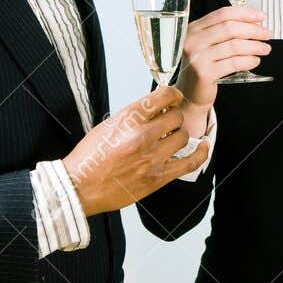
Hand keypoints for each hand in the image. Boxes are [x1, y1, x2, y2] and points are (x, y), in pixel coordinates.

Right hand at [62, 86, 210, 215]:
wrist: (79, 187)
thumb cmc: (89, 158)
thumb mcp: (108, 126)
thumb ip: (134, 116)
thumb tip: (158, 108)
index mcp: (128, 119)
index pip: (164, 96)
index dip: (173, 95)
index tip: (174, 98)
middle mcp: (142, 136)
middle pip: (176, 116)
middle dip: (173, 117)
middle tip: (168, 123)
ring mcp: (152, 157)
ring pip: (184, 136)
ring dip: (179, 135)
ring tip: (171, 138)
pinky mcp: (159, 177)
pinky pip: (191, 162)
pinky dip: (201, 153)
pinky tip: (203, 147)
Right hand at [175, 6, 271, 133]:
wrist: (189, 93)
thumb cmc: (202, 67)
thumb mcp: (206, 44)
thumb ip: (223, 32)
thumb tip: (253, 22)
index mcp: (194, 29)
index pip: (222, 14)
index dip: (245, 14)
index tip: (260, 17)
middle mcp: (193, 41)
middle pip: (230, 28)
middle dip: (253, 30)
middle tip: (266, 34)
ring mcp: (197, 57)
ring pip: (234, 45)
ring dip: (255, 46)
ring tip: (264, 49)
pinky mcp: (205, 73)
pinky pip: (234, 63)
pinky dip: (248, 61)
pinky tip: (255, 61)